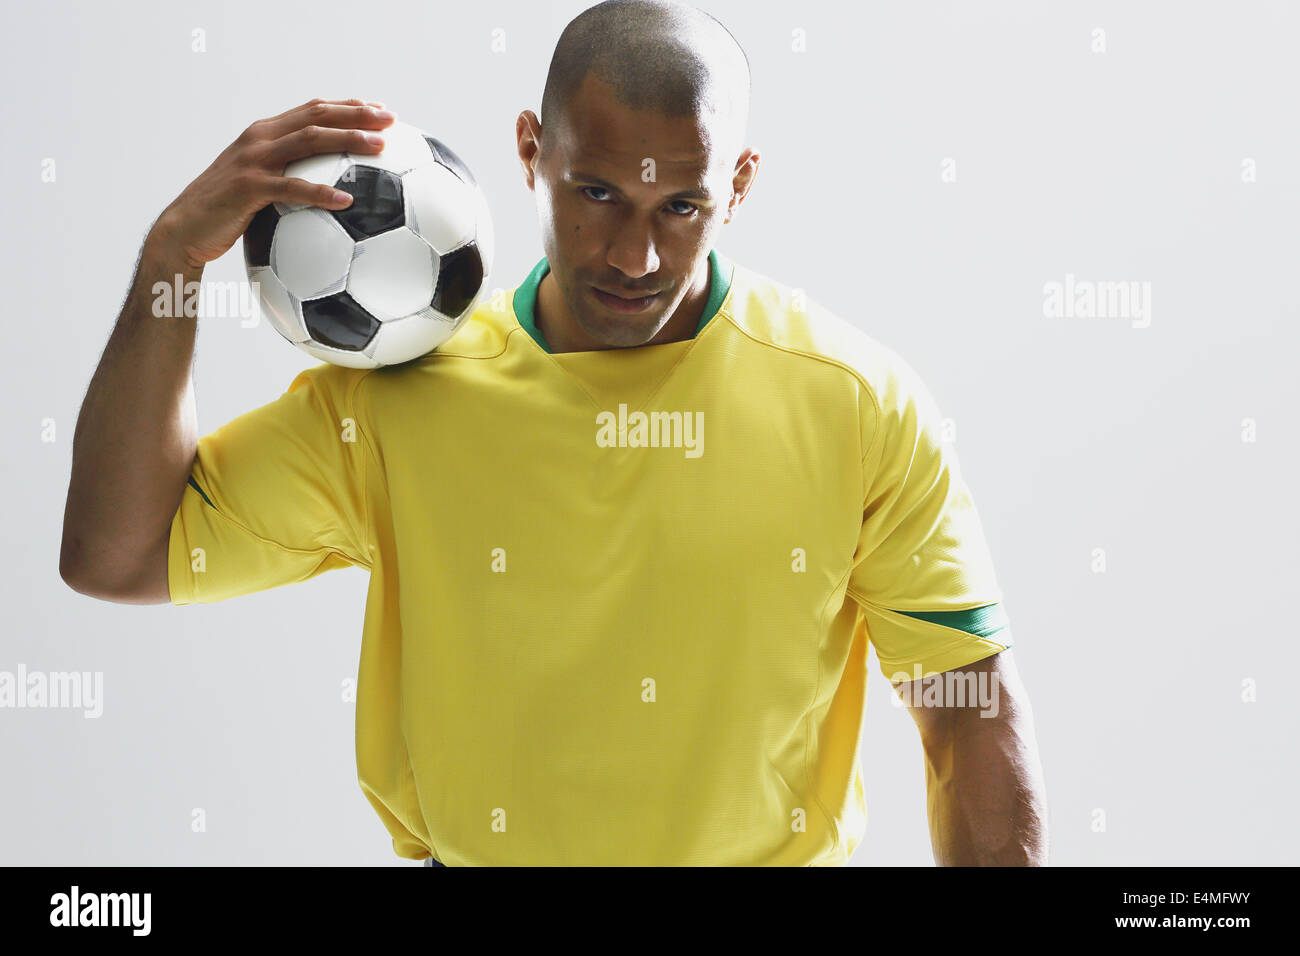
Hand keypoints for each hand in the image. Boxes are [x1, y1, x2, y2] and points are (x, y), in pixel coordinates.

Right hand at [150, 97, 396, 270]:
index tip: (381, 110)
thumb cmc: (227, 211)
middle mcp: (260, 138)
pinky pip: (292, 188)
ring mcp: (254, 160)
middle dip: (357, 114)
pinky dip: (321, 193)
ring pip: (310, 141)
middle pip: (316, 116)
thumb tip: (329, 189)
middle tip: (391, 120)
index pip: (313, 109)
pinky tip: (347, 201)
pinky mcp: (248, 187)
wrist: (185, 228)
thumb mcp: (259, 184)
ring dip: (349, 141)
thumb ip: (288, 176)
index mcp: (265, 133)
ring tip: (380, 149)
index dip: (348, 106)